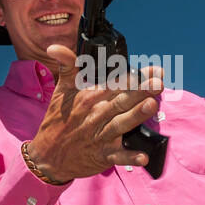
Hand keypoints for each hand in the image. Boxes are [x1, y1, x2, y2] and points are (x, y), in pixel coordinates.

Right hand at [26, 44, 164, 181]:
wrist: (46, 156)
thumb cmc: (57, 121)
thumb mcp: (61, 91)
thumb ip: (67, 67)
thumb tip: (55, 47)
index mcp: (89, 97)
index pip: (116, 83)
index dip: (135, 76)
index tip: (155, 70)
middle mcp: (96, 115)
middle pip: (121, 100)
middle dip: (140, 91)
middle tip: (158, 83)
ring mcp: (99, 136)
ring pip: (121, 123)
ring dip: (136, 115)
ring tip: (152, 105)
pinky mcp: (101, 156)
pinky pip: (117, 156)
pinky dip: (130, 157)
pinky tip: (143, 157)